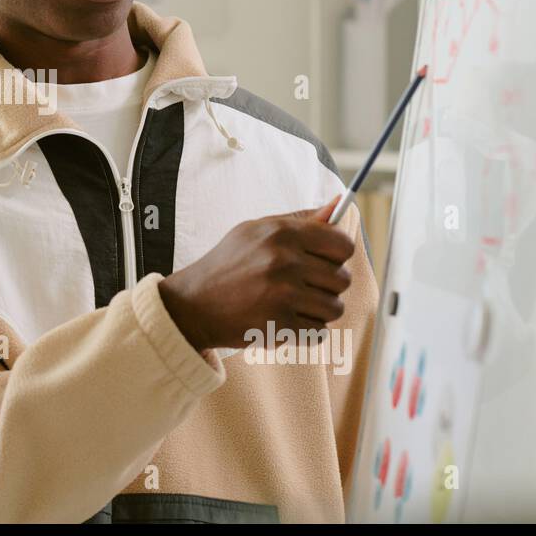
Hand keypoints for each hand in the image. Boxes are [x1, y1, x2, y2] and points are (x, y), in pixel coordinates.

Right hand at [159, 197, 354, 350]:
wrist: (193, 304)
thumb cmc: (228, 264)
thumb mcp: (258, 231)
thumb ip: (301, 219)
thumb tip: (340, 202)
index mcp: (282, 232)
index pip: (342, 244)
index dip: (339, 255)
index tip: (326, 261)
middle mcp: (284, 261)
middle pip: (342, 279)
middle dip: (327, 286)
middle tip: (302, 287)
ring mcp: (282, 294)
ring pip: (335, 308)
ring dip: (317, 310)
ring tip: (292, 305)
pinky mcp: (279, 325)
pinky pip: (319, 333)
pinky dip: (306, 332)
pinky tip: (285, 321)